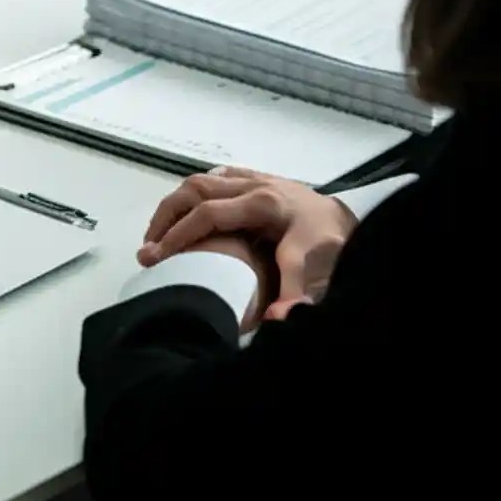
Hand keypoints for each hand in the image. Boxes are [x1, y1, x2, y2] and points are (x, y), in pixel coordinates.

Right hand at [139, 167, 358, 319]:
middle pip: (194, 190)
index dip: (177, 235)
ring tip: (159, 236)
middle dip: (165, 218)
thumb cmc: (330, 244)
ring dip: (174, 206)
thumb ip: (293, 294)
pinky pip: (215, 179)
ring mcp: (254, 179)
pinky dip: (193, 196)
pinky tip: (185, 216)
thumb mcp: (313, 269)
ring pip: (200, 181)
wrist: (352, 221)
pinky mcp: (256, 180)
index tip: (155, 258)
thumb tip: (275, 322)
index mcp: (262, 204)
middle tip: (148, 249)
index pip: (207, 213)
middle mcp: (254, 185)